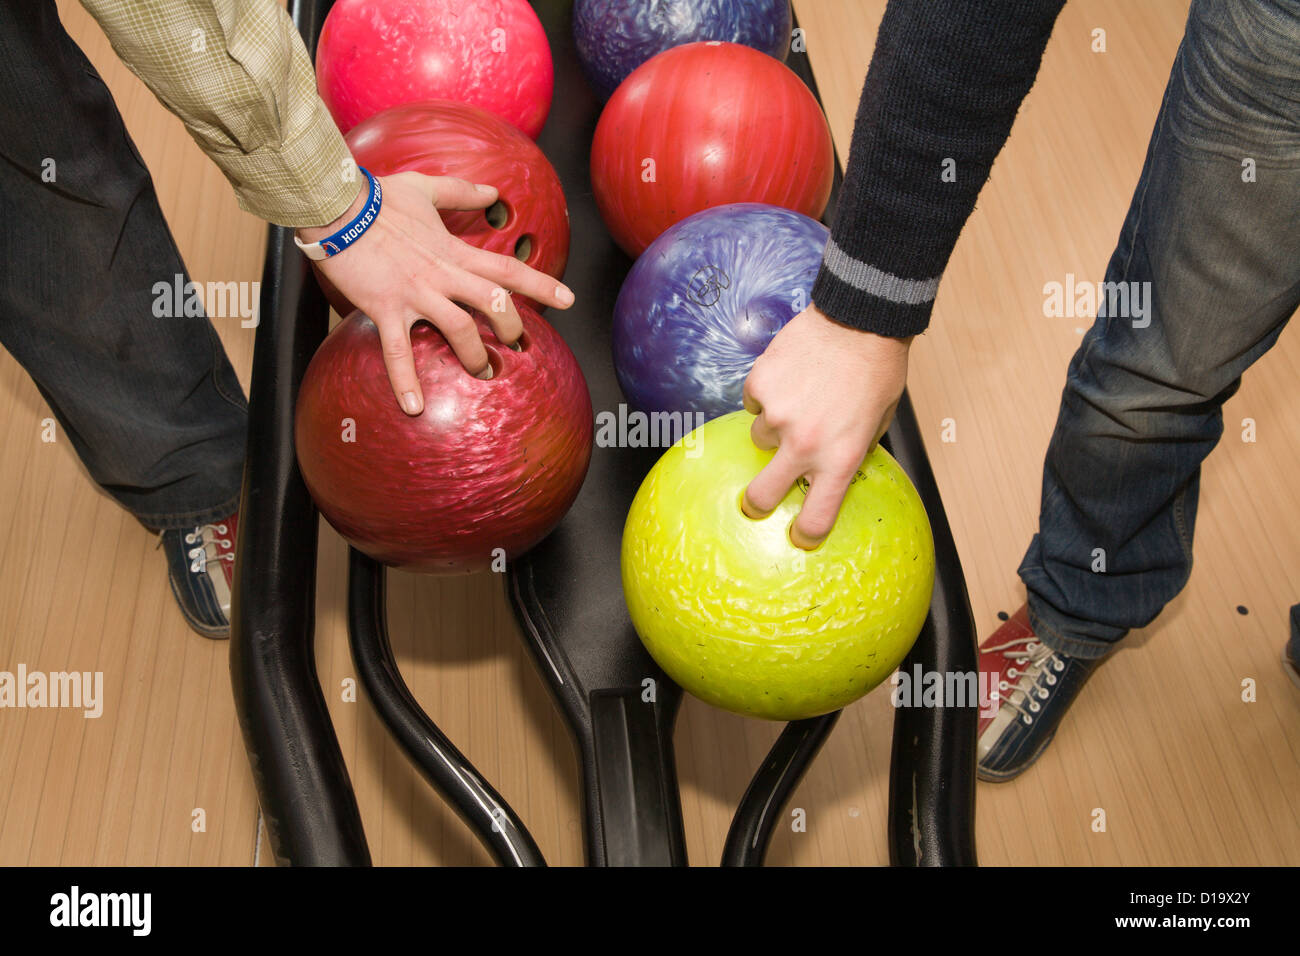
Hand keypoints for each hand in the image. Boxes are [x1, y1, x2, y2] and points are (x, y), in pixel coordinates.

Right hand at [301, 171, 574, 414]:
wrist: (334, 205)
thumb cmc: (376, 197)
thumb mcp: (425, 187)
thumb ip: (461, 191)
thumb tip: (491, 192)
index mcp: (453, 251)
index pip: (507, 268)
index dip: (541, 285)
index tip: (568, 300)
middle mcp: (442, 274)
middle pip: (493, 302)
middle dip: (512, 328)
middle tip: (519, 348)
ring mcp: (415, 292)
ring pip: (459, 329)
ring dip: (474, 356)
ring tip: (482, 374)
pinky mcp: (385, 306)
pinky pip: (398, 350)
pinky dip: (406, 381)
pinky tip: (414, 407)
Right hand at [742, 304, 911, 549]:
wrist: (861, 319)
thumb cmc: (879, 369)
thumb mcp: (879, 421)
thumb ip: (854, 450)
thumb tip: (834, 467)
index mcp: (840, 458)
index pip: (816, 517)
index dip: (805, 534)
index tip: (800, 537)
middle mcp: (804, 444)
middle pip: (762, 496)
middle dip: (756, 505)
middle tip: (755, 504)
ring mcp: (777, 414)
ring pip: (760, 437)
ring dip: (774, 427)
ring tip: (799, 399)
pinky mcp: (760, 384)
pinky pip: (754, 400)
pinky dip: (767, 393)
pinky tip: (790, 375)